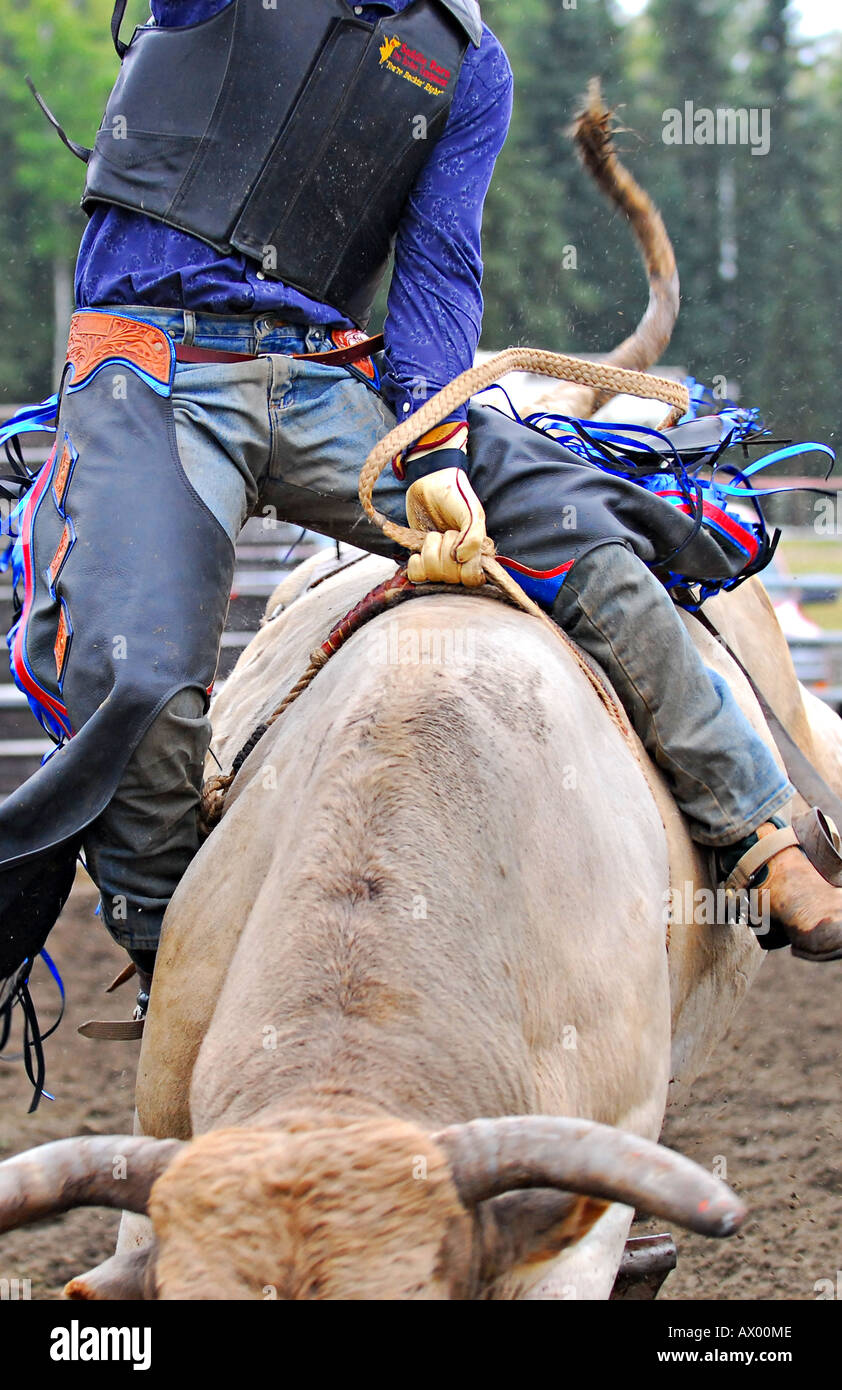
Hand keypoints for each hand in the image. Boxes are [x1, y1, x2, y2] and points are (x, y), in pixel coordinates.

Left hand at [405, 467, 485, 587]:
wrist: (430, 482)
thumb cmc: (456, 496)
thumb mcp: (473, 513)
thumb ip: (474, 537)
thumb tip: (461, 559)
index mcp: (477, 553)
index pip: (473, 578)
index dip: (465, 567)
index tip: (461, 551)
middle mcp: (459, 561)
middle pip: (452, 578)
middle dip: (446, 554)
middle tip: (447, 534)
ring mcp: (439, 560)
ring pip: (433, 575)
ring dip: (430, 553)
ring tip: (433, 536)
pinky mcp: (421, 557)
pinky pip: (417, 574)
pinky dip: (415, 564)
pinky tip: (418, 552)